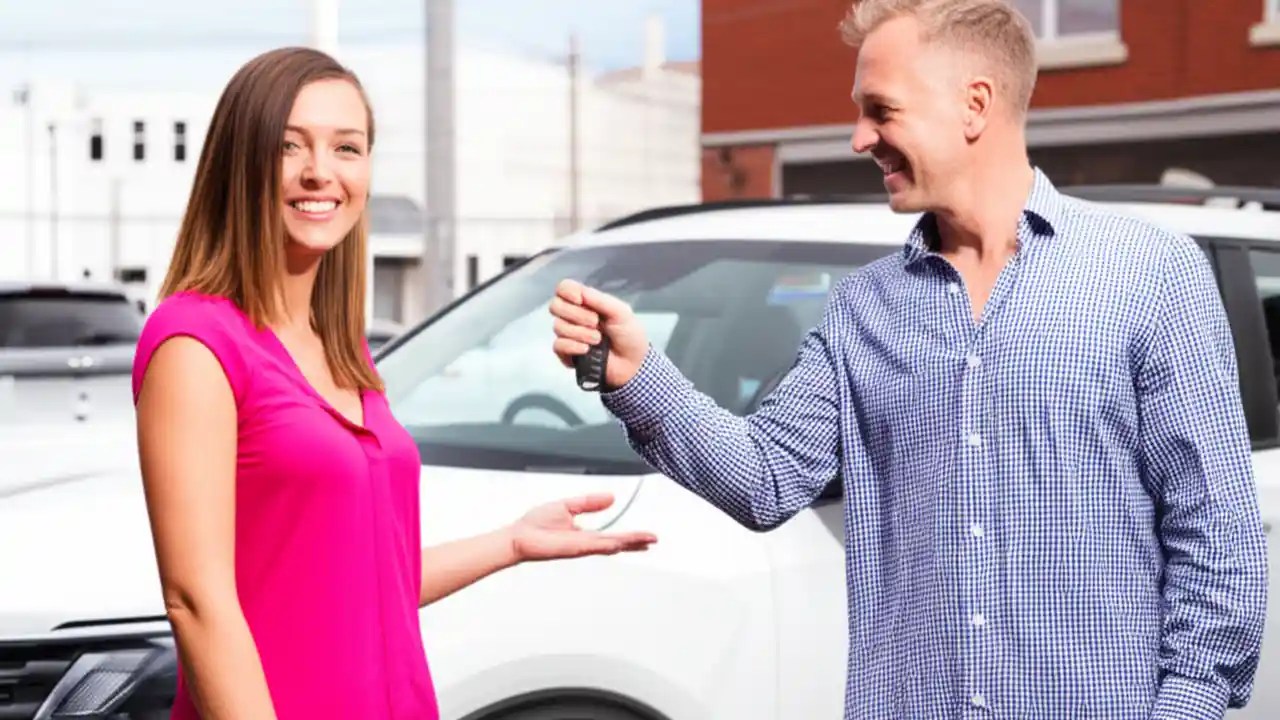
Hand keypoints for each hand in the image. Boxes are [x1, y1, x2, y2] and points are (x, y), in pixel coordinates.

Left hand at [508, 493, 656, 561]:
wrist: (519, 536)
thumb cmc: (536, 524)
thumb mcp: (568, 506)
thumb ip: (589, 503)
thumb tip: (611, 497)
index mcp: (585, 534)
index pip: (613, 536)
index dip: (630, 536)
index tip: (646, 536)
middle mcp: (587, 543)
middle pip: (617, 543)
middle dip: (636, 542)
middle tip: (654, 540)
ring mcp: (582, 547)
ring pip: (611, 545)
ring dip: (629, 542)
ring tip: (648, 541)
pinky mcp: (574, 548)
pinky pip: (596, 544)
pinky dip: (611, 543)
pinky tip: (622, 542)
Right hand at [550, 279, 648, 388]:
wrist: (633, 365)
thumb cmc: (630, 336)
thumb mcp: (621, 312)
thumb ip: (600, 300)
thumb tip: (579, 291)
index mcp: (587, 302)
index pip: (564, 288)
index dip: (567, 291)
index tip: (579, 300)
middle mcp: (574, 316)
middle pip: (555, 306)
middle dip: (576, 314)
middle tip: (595, 323)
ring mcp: (569, 334)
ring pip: (558, 326)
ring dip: (580, 333)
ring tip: (598, 340)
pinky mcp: (567, 353)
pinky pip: (558, 345)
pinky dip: (573, 346)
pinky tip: (587, 350)